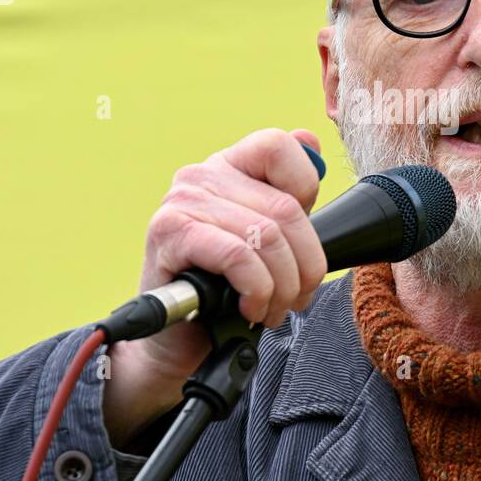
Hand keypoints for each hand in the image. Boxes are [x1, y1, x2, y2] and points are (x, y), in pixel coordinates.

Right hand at [102, 128, 325, 449]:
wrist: (174, 340)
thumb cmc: (225, 290)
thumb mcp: (268, 240)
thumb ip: (289, 193)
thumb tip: (310, 140)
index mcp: (230, 166)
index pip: (280, 146)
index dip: (306, 192)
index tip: (298, 241)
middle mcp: (202, 174)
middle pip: (286, 208)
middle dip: (305, 267)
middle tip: (296, 299)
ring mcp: (182, 200)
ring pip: (267, 236)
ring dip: (281, 288)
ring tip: (270, 309)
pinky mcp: (170, 233)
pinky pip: (238, 255)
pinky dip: (256, 289)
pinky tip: (248, 307)